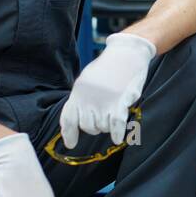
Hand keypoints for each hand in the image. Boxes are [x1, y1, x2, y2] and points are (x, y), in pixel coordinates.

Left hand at [60, 32, 155, 147]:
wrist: (127, 53)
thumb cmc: (108, 67)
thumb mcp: (87, 80)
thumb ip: (82, 98)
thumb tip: (77, 118)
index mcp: (78, 91)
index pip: (68, 118)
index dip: (68, 134)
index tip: (71, 144)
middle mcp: (88, 97)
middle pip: (87, 126)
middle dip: (94, 128)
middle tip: (101, 120)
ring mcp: (104, 100)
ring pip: (102, 127)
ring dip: (107, 127)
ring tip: (113, 115)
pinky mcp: (120, 101)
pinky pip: (115, 125)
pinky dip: (116, 133)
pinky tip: (117, 138)